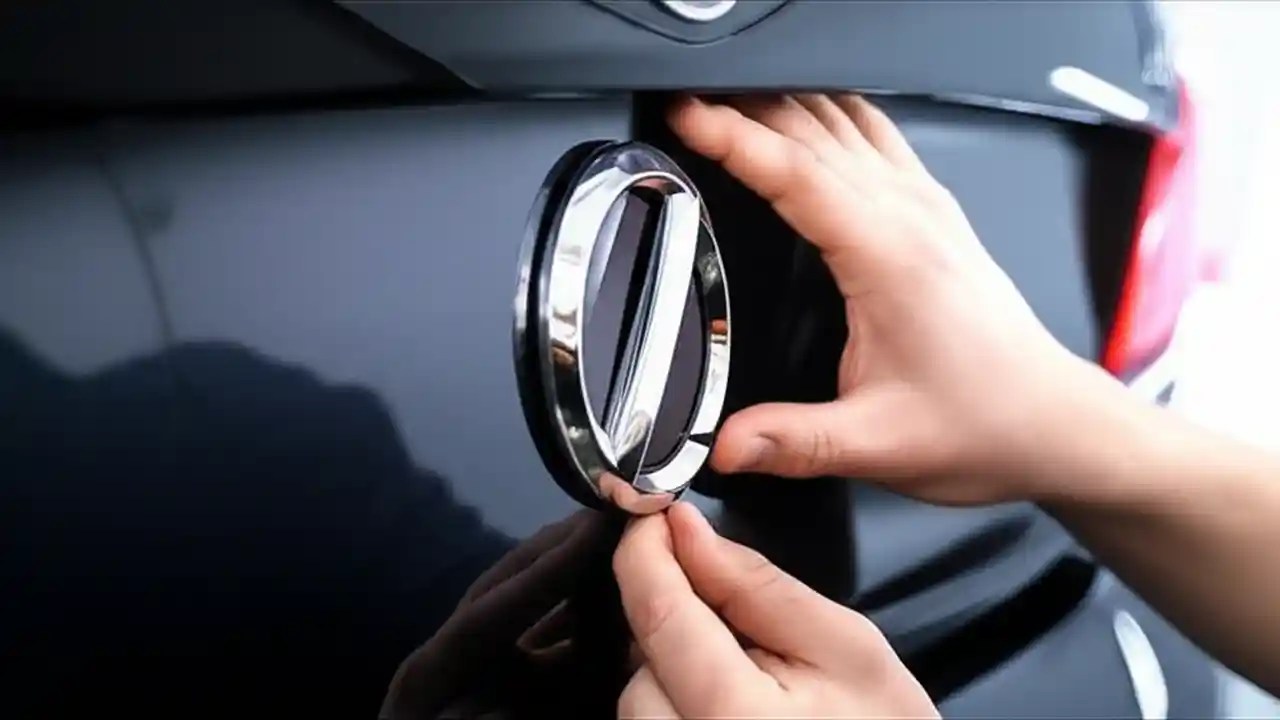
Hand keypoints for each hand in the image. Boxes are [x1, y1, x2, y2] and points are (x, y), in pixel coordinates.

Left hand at [613, 502, 938, 718]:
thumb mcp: (845, 645)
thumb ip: (757, 585)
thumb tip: (687, 532)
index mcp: (732, 715)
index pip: (657, 614)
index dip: (644, 552)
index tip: (652, 517)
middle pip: (640, 663)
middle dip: (674, 625)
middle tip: (740, 625)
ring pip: (640, 702)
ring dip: (676, 673)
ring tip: (753, 681)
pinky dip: (679, 706)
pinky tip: (734, 709)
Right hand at [669, 94, 1125, 502]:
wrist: (1054, 423)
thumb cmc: (985, 423)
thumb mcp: (879, 444)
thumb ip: (793, 441)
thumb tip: (721, 444)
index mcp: (890, 256)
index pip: (797, 170)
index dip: (733, 136)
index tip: (684, 116)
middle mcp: (912, 216)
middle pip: (815, 128)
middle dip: (743, 106)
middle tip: (683, 105)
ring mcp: (928, 207)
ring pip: (845, 120)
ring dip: (784, 104)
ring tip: (727, 103)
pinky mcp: (935, 214)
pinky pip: (875, 136)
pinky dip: (827, 115)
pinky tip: (807, 119)